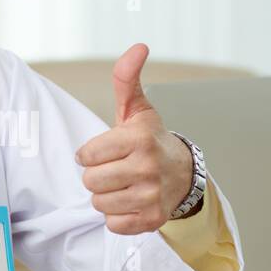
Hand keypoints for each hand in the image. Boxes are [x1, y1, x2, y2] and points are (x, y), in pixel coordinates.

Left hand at [74, 43, 194, 234]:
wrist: (183, 173)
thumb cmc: (151, 140)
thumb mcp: (136, 108)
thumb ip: (127, 78)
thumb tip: (138, 46)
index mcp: (139, 139)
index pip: (86, 155)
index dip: (90, 154)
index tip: (106, 151)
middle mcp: (147, 167)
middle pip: (90, 182)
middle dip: (97, 176)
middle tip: (115, 170)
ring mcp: (151, 195)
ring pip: (99, 204)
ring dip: (106, 197)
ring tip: (123, 185)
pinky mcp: (152, 219)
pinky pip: (113, 224)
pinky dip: (118, 216)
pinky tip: (131, 202)